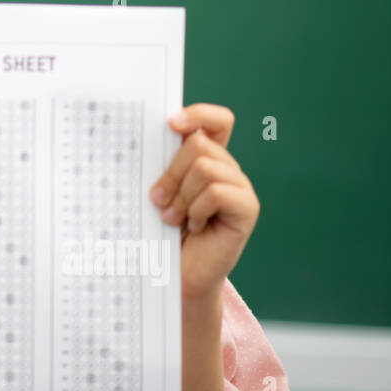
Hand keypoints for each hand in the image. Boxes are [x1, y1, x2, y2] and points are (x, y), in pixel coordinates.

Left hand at [148, 103, 258, 301]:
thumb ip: (160, 165)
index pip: (217, 120)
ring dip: (181, 195)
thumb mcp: (157, 192)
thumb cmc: (159, 232)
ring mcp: (240, 188)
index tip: (171, 123)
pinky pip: (217, 191)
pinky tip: (194, 226)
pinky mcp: (247, 208)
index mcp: (206, 158)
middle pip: (199, 143)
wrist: (173, 276)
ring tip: (173, 218)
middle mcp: (227, 169)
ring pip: (205, 167)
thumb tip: (143, 137)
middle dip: (171, 171)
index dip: (198, 114)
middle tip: (158, 200)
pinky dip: (197, 209)